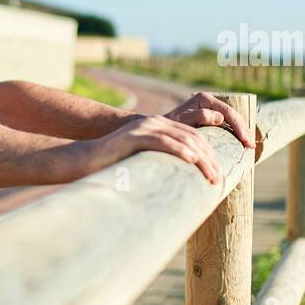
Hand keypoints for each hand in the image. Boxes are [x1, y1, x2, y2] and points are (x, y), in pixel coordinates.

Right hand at [92, 114, 223, 184]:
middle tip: (219, 178)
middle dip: (209, 158)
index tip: (218, 173)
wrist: (86, 160)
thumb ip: (162, 162)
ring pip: (182, 139)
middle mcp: (154, 122)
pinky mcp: (135, 136)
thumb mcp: (144, 161)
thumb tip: (182, 182)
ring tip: (211, 176)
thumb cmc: (113, 166)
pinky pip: (163, 142)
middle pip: (192, 137)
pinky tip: (192, 161)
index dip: (209, 154)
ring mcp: (144, 127)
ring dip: (201, 159)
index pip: (192, 136)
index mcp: (158, 126)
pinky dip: (180, 151)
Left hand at [163, 92, 255, 148]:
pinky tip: (239, 144)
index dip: (238, 126)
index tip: (245, 140)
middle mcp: (208, 101)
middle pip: (232, 115)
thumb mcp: (183, 120)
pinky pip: (225, 125)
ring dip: (240, 132)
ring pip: (230, 120)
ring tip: (248, 146)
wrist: (157, 130)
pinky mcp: (208, 118)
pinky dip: (233, 133)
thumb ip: (199, 116)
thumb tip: (219, 118)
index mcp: (205, 99)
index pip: (228, 112)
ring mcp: (209, 109)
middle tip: (251, 146)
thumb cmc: (167, 126)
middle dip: (243, 130)